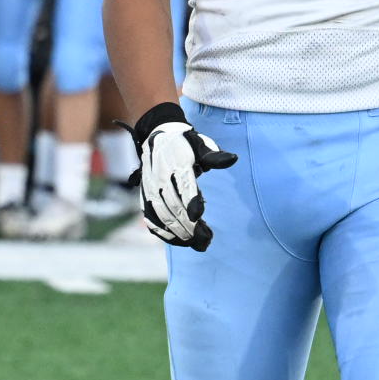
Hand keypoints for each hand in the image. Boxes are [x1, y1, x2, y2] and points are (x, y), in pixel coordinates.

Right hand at [131, 102, 233, 251]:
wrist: (155, 136)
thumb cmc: (184, 144)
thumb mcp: (200, 144)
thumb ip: (214, 156)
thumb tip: (233, 159)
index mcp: (176, 162)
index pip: (183, 184)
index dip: (191, 201)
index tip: (198, 216)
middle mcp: (160, 176)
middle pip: (173, 205)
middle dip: (189, 226)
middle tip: (207, 239)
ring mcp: (150, 188)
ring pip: (161, 215)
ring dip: (178, 232)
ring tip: (197, 243)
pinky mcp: (145, 197)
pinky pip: (151, 218)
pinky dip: (163, 232)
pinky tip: (178, 240)